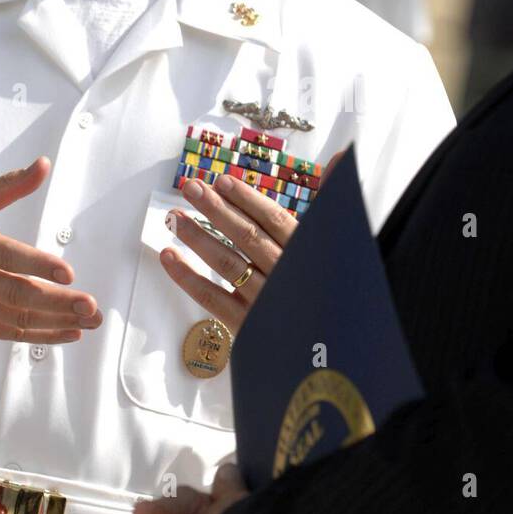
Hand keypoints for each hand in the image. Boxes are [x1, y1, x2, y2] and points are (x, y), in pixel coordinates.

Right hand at [0, 157, 101, 342]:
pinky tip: (69, 332)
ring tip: (90, 320)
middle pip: (15, 293)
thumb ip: (10, 185)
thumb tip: (43, 166)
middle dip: (57, 301)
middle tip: (90, 305)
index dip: (37, 265)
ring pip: (16, 317)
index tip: (68, 272)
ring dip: (57, 321)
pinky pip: (10, 333)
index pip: (5, 255)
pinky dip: (42, 336)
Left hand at [160, 152, 342, 333]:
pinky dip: (188, 279)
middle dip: (216, 210)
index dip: (247, 199)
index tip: (223, 181)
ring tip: (174, 218)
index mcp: (307, 253)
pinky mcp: (248, 327)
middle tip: (190, 188)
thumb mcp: (339, 246)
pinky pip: (213, 300)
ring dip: (197, 238)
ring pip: (227, 264)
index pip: (274, 219)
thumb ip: (332, 202)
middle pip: (246, 237)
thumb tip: (343, 156)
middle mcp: (286, 274)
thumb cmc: (335, 293)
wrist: (334, 357)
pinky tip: (169, 259)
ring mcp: (266, 302)